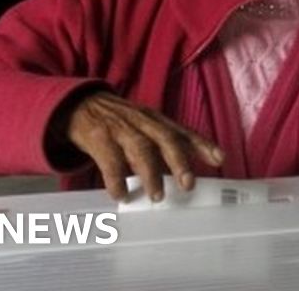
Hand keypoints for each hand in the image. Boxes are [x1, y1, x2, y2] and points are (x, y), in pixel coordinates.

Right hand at [62, 91, 224, 200]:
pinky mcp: (98, 137)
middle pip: (165, 138)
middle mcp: (142, 122)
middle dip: (179, 161)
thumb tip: (186, 174)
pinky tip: (121, 194)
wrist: (79, 104)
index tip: (219, 159)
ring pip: (140, 149)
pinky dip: (116, 179)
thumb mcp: (144, 126)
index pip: (183, 132)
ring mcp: (120, 128)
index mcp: (156, 120)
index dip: (202, 145)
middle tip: (188, 184)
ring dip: (150, 173)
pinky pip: (109, 160)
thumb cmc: (118, 121)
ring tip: (157, 195)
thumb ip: (164, 146)